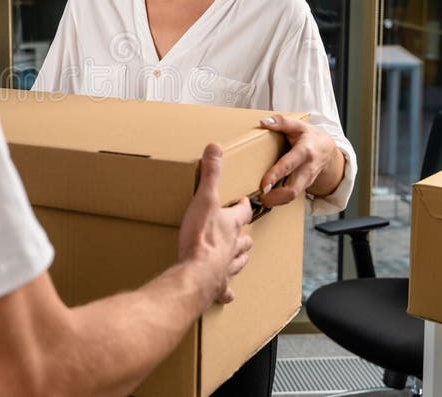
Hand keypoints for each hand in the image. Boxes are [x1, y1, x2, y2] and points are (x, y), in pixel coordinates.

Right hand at [178, 144, 253, 305]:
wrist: (196, 273)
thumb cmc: (201, 237)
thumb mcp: (204, 199)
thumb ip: (210, 173)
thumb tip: (216, 148)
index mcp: (230, 225)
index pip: (243, 211)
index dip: (245, 205)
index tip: (246, 200)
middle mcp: (232, 246)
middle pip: (244, 239)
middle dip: (244, 234)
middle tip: (242, 231)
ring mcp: (226, 267)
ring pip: (238, 262)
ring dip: (239, 258)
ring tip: (240, 257)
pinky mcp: (217, 286)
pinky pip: (225, 290)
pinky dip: (226, 291)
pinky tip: (227, 294)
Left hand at [258, 114, 341, 207]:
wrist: (328, 150)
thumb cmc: (310, 137)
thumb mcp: (299, 125)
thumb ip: (282, 122)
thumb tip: (264, 122)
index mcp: (305, 152)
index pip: (289, 165)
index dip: (276, 175)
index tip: (264, 184)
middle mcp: (307, 169)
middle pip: (293, 190)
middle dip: (275, 198)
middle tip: (258, 198)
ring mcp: (306, 180)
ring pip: (292, 197)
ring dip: (275, 202)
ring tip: (259, 201)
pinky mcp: (304, 186)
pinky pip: (291, 197)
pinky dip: (279, 201)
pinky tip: (266, 200)